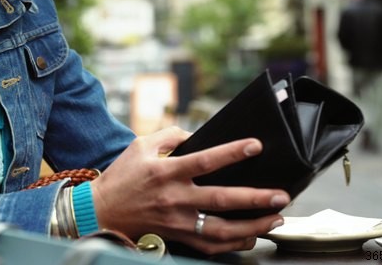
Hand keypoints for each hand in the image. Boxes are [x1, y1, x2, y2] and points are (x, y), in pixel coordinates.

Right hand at [90, 126, 289, 254]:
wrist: (101, 211)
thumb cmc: (122, 176)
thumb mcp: (141, 145)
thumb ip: (171, 135)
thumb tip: (197, 135)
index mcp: (167, 171)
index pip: (205, 160)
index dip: (232, 152)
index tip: (255, 146)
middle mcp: (175, 198)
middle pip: (222, 199)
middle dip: (255, 198)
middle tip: (280, 195)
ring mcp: (177, 222)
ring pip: (221, 229)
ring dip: (252, 226)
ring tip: (275, 219)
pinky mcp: (177, 237)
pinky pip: (210, 246)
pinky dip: (234, 244)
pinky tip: (251, 237)